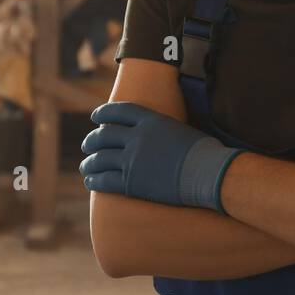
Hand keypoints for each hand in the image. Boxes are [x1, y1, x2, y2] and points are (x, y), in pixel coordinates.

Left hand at [80, 102, 243, 212]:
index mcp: (150, 120)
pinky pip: (105, 180)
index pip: (119, 111)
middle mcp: (137, 138)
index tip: (95, 117)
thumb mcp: (181, 129)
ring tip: (85, 166)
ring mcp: (132, 160)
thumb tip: (162, 131)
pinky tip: (90, 181)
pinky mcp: (130, 182)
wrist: (208, 173)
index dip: (104, 113)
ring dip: (90, 162)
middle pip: (104, 136)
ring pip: (100, 159)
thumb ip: (164, 129)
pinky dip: (94, 180)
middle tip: (87, 144)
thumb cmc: (204, 152)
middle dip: (92, 140)